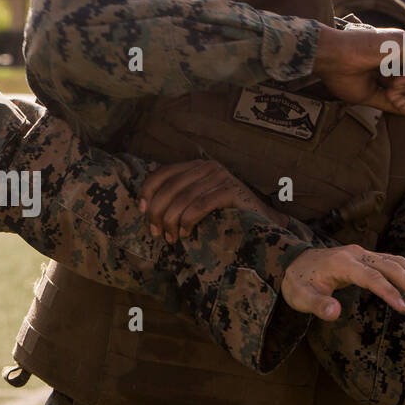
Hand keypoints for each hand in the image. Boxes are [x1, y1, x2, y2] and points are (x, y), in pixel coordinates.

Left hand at [140, 159, 287, 240]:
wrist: (264, 223)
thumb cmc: (227, 217)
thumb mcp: (198, 203)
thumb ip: (179, 200)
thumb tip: (148, 212)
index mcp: (197, 166)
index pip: (162, 173)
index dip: (147, 191)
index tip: (141, 211)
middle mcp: (208, 167)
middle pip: (169, 187)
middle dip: (157, 212)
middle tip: (156, 233)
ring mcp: (221, 177)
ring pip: (183, 198)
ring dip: (171, 221)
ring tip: (171, 238)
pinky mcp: (231, 190)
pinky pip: (200, 205)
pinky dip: (188, 221)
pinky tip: (186, 233)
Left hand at [281, 244, 404, 319]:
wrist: (293, 263)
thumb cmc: (298, 283)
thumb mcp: (300, 298)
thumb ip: (317, 305)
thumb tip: (335, 313)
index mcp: (341, 263)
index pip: (370, 277)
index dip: (388, 292)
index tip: (403, 308)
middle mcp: (355, 254)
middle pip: (389, 265)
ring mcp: (362, 253)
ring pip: (395, 260)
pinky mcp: (366, 256)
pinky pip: (392, 261)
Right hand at [313, 25, 404, 114]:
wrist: (331, 58)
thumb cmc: (342, 75)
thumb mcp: (369, 94)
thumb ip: (390, 102)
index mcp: (386, 62)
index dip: (403, 96)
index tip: (390, 101)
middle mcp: (396, 51)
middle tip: (390, 98)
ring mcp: (400, 45)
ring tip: (391, 91)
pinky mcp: (403, 42)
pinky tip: (396, 83)